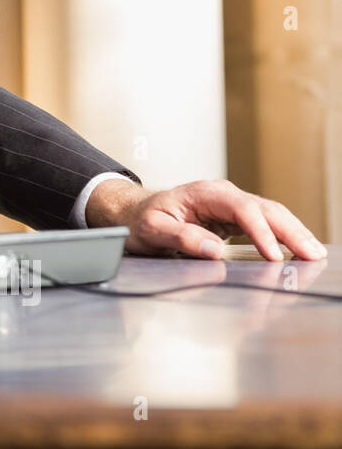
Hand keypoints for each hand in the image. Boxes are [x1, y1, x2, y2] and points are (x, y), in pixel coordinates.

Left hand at [87, 178, 327, 261]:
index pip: (242, 209)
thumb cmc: (141, 220)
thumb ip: (180, 237)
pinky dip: (284, 236)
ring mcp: (231, 205)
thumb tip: (213, 249)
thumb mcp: (152, 230)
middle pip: (265, 209)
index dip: (261, 232)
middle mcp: (223, 195)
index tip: (273, 255)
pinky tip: (299, 249)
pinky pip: (265, 224)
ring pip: (271, 215)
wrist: (134, 213)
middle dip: (291, 231)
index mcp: (204, 193)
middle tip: (312, 255)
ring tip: (314, 254)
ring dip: (294, 233)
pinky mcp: (234, 218)